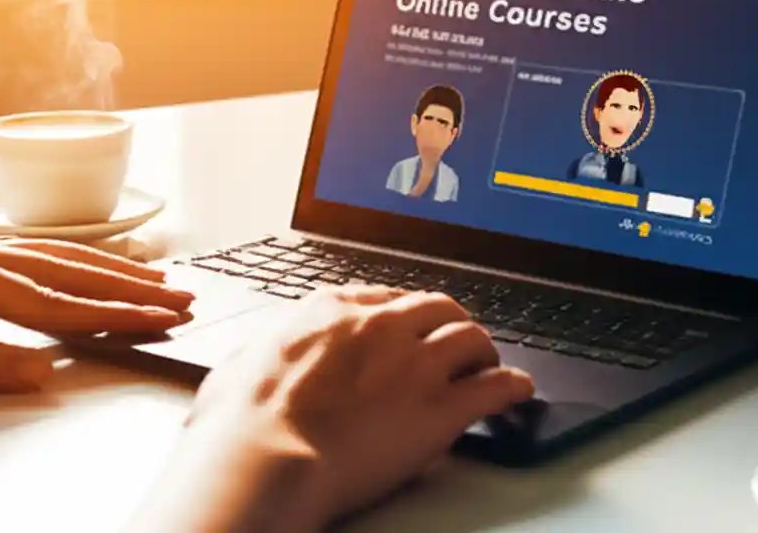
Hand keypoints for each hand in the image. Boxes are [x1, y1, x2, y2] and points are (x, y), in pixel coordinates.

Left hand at [0, 238, 192, 391]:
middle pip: (69, 270)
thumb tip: (42, 368)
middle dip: (131, 286)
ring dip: (110, 269)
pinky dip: (72, 260)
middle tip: (183, 297)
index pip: (57, 302)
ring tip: (157, 279)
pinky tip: (89, 266)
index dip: (115, 315)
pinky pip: (31, 254)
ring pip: (55, 255)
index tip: (162, 320)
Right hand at [131, 286, 533, 531]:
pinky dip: (512, 386)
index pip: (385, 298)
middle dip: (449, 322)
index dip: (404, 313)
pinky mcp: (441, 408)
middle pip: (436, 307)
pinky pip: (495, 386)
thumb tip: (254, 362)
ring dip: (482, 350)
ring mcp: (415, 364)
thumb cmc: (239, 424)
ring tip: (487, 363)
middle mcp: (381, 327)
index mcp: (332, 311)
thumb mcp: (239, 366)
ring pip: (471, 337)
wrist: (263, 459)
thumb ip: (264, 354)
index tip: (410, 323)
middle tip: (454, 340)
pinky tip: (518, 390)